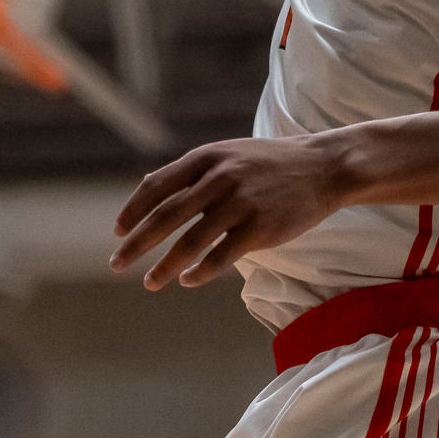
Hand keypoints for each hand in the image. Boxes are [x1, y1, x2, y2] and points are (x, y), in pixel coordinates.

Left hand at [110, 133, 347, 289]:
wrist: (322, 167)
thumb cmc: (270, 164)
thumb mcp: (228, 154)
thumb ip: (193, 171)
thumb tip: (149, 187)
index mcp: (206, 158)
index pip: (157, 186)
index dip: (133, 211)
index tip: (118, 231)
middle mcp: (218, 178)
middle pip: (165, 216)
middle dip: (136, 243)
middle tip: (116, 264)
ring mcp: (239, 203)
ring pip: (190, 242)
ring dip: (164, 267)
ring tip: (149, 283)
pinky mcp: (260, 228)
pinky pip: (221, 257)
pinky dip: (199, 273)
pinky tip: (187, 282)